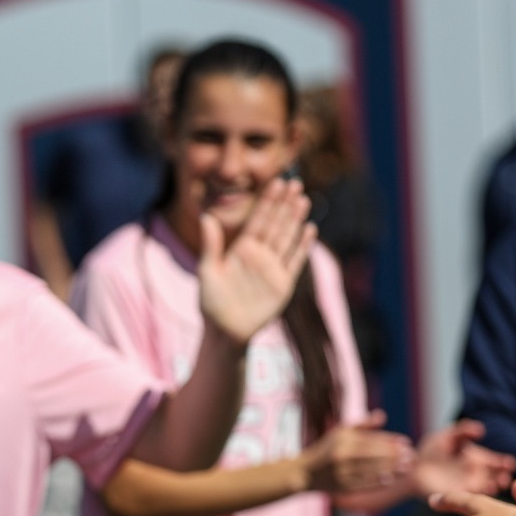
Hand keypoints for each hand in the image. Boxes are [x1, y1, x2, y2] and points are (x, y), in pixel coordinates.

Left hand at [196, 178, 316, 346]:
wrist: (225, 333)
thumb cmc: (211, 303)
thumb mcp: (208, 271)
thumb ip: (211, 245)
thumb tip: (206, 216)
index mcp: (241, 249)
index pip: (258, 220)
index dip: (268, 202)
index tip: (277, 182)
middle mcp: (259, 255)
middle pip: (276, 224)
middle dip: (285, 204)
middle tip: (295, 183)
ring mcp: (273, 268)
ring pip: (287, 238)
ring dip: (295, 220)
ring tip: (303, 200)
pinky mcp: (283, 284)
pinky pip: (295, 261)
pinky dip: (302, 246)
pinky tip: (310, 229)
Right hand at [301, 411, 412, 493]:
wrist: (305, 473)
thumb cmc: (327, 449)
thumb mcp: (340, 432)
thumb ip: (363, 425)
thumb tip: (382, 415)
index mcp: (343, 439)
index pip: (373, 439)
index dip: (391, 441)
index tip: (406, 443)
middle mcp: (342, 455)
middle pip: (375, 454)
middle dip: (395, 455)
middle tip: (411, 456)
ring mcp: (341, 472)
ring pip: (372, 469)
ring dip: (392, 469)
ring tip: (406, 467)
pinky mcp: (341, 486)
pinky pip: (364, 483)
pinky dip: (378, 481)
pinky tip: (390, 479)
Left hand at [414, 419, 515, 496]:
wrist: (412, 468)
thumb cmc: (431, 451)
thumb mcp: (447, 437)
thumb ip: (463, 431)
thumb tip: (481, 429)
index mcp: (477, 459)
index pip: (496, 462)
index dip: (504, 463)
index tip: (509, 464)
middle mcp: (476, 474)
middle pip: (495, 477)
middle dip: (502, 477)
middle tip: (505, 477)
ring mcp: (467, 486)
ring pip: (485, 489)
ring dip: (492, 488)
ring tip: (496, 485)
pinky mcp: (457, 495)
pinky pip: (470, 498)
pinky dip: (476, 495)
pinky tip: (479, 492)